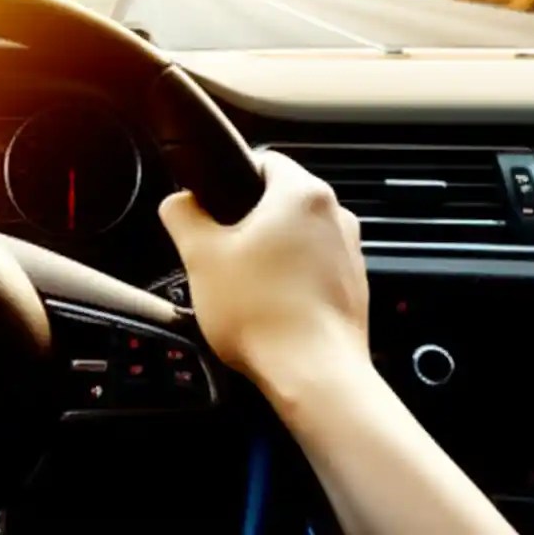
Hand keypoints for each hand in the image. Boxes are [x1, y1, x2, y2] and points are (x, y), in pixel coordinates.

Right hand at [158, 151, 368, 390]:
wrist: (312, 374)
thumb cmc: (260, 313)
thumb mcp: (200, 256)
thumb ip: (182, 214)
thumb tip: (178, 202)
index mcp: (302, 193)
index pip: (263, 160)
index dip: (228, 180)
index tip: (210, 210)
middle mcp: (336, 215)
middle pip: (279, 201)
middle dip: (247, 223)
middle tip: (219, 255)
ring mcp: (351, 252)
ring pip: (297, 236)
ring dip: (269, 253)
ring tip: (244, 287)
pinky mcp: (354, 286)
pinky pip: (313, 269)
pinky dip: (290, 280)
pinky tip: (269, 307)